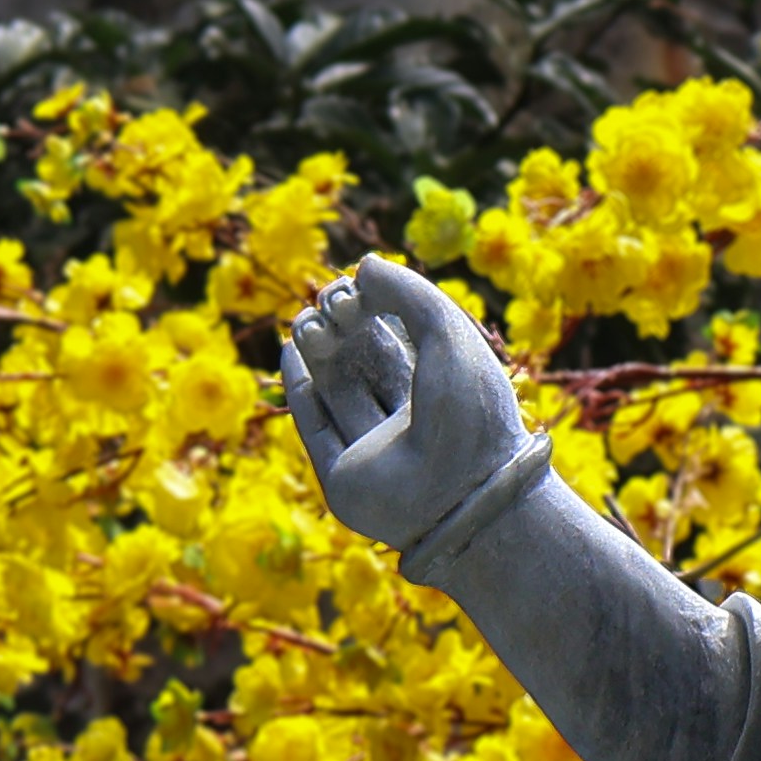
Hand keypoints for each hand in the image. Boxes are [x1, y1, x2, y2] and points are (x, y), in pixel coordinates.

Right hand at [277, 254, 538, 557]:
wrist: (463, 493)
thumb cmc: (470, 409)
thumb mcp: (447, 332)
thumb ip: (408, 291)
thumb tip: (364, 266)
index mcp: (446, 397)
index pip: (403, 347)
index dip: (378, 314)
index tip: (357, 288)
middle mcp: (411, 427)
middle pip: (367, 367)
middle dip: (344, 330)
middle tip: (327, 301)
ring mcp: (376, 455)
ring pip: (338, 394)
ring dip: (318, 352)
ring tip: (304, 317)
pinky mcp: (344, 479)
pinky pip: (317, 428)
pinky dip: (300, 389)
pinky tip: (290, 349)